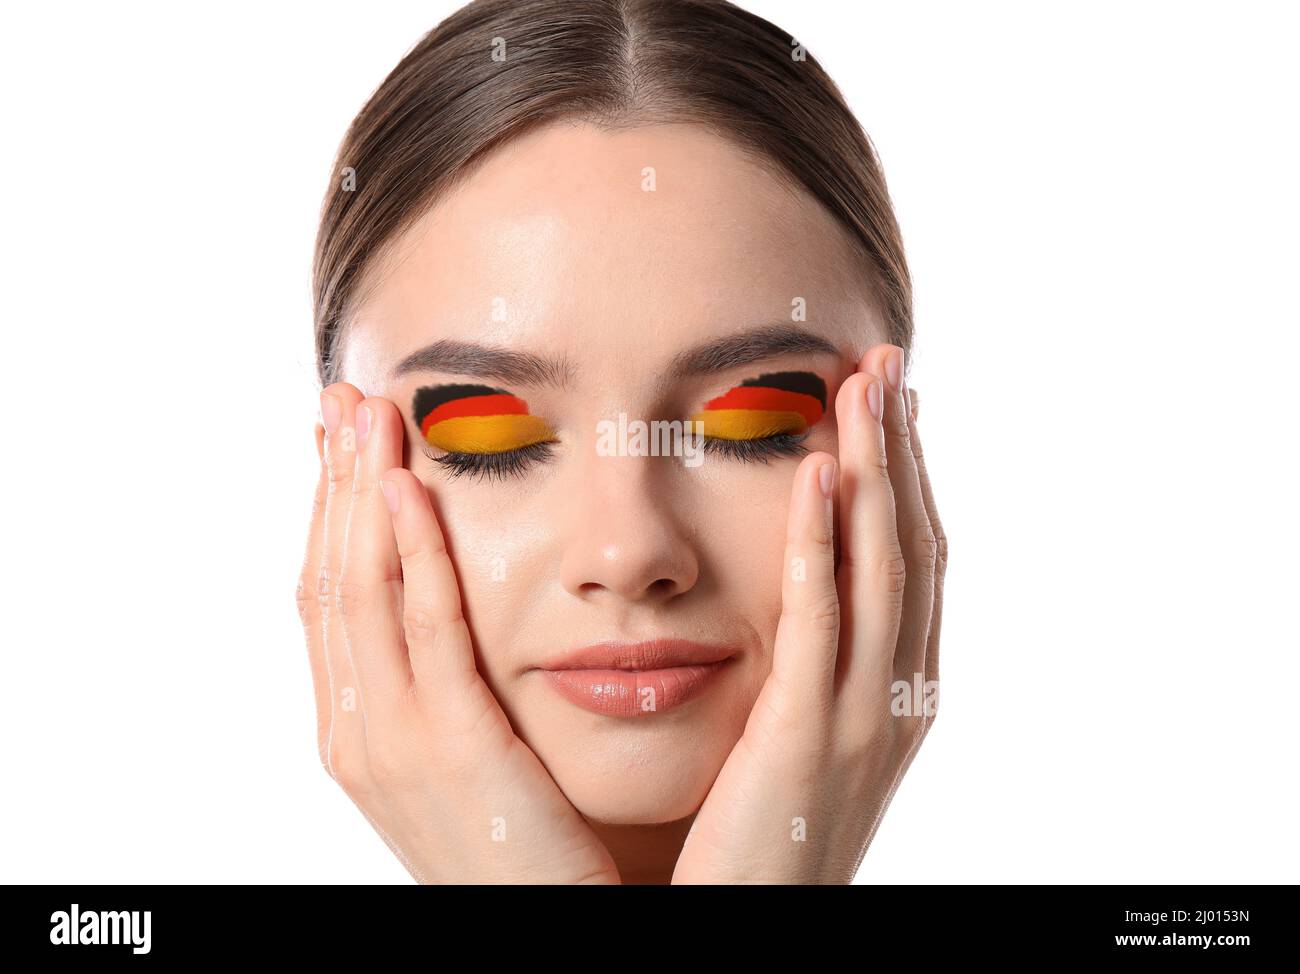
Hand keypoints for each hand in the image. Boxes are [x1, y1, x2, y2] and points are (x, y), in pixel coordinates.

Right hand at [296, 382, 619, 883]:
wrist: (546, 933)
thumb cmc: (525, 845)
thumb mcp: (466, 757)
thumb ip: (446, 688)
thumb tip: (448, 612)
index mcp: (356, 729)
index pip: (328, 597)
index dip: (330, 512)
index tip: (342, 441)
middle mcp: (355, 731)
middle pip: (329, 579)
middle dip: (336, 483)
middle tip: (345, 397)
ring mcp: (392, 742)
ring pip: (360, 591)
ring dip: (364, 494)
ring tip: (372, 413)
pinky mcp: (451, 747)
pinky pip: (426, 631)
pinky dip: (413, 554)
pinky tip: (414, 489)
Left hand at [672, 344, 946, 882]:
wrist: (746, 932)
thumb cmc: (760, 838)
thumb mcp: (800, 739)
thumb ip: (809, 669)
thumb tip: (799, 602)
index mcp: (892, 691)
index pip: (907, 560)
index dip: (903, 476)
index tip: (885, 402)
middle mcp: (893, 696)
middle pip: (909, 546)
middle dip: (899, 451)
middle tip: (885, 361)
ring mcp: (860, 716)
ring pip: (882, 569)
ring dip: (874, 471)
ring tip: (859, 385)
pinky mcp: (807, 738)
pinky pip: (822, 623)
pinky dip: (825, 543)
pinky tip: (815, 475)